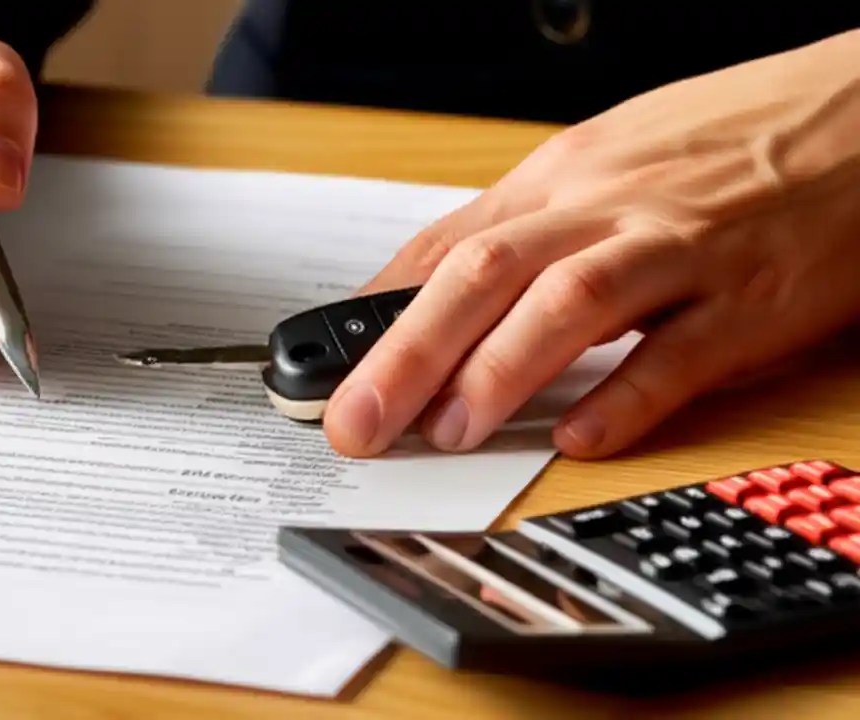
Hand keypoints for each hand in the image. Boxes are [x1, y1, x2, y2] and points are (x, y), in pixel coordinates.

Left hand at [322, 29, 859, 459]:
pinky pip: (681, 354)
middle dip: (405, 353)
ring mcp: (679, 249)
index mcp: (562, 178)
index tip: (322, 367)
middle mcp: (607, 207)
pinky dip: (626, 398)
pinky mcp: (752, 297)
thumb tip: (430, 288)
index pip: (444, 244)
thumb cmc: (725, 141)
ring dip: (498, 370)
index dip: (374, 311)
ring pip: (569, 302)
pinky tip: (580, 436)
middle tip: (353, 422)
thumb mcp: (605, 164)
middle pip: (483, 273)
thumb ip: (524, 230)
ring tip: (446, 432)